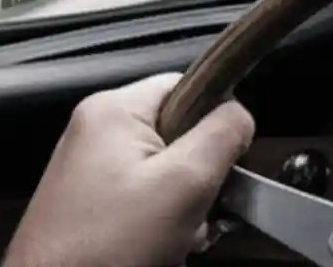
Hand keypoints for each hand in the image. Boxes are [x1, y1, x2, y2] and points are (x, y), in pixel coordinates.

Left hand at [3, 73, 255, 266]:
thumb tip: (241, 114)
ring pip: (167, 169)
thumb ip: (224, 135)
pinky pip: (146, 196)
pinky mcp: (91, 202)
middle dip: (201, 174)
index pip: (190, 85)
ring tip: (179, 234)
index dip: (217, 120)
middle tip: (199, 207)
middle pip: (181, 131)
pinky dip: (163, 220)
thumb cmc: (105, 247)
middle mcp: (97, 132)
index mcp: (114, 110)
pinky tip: (163, 244)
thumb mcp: (186, 182)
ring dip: (185, 203)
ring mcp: (91, 169)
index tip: (223, 161)